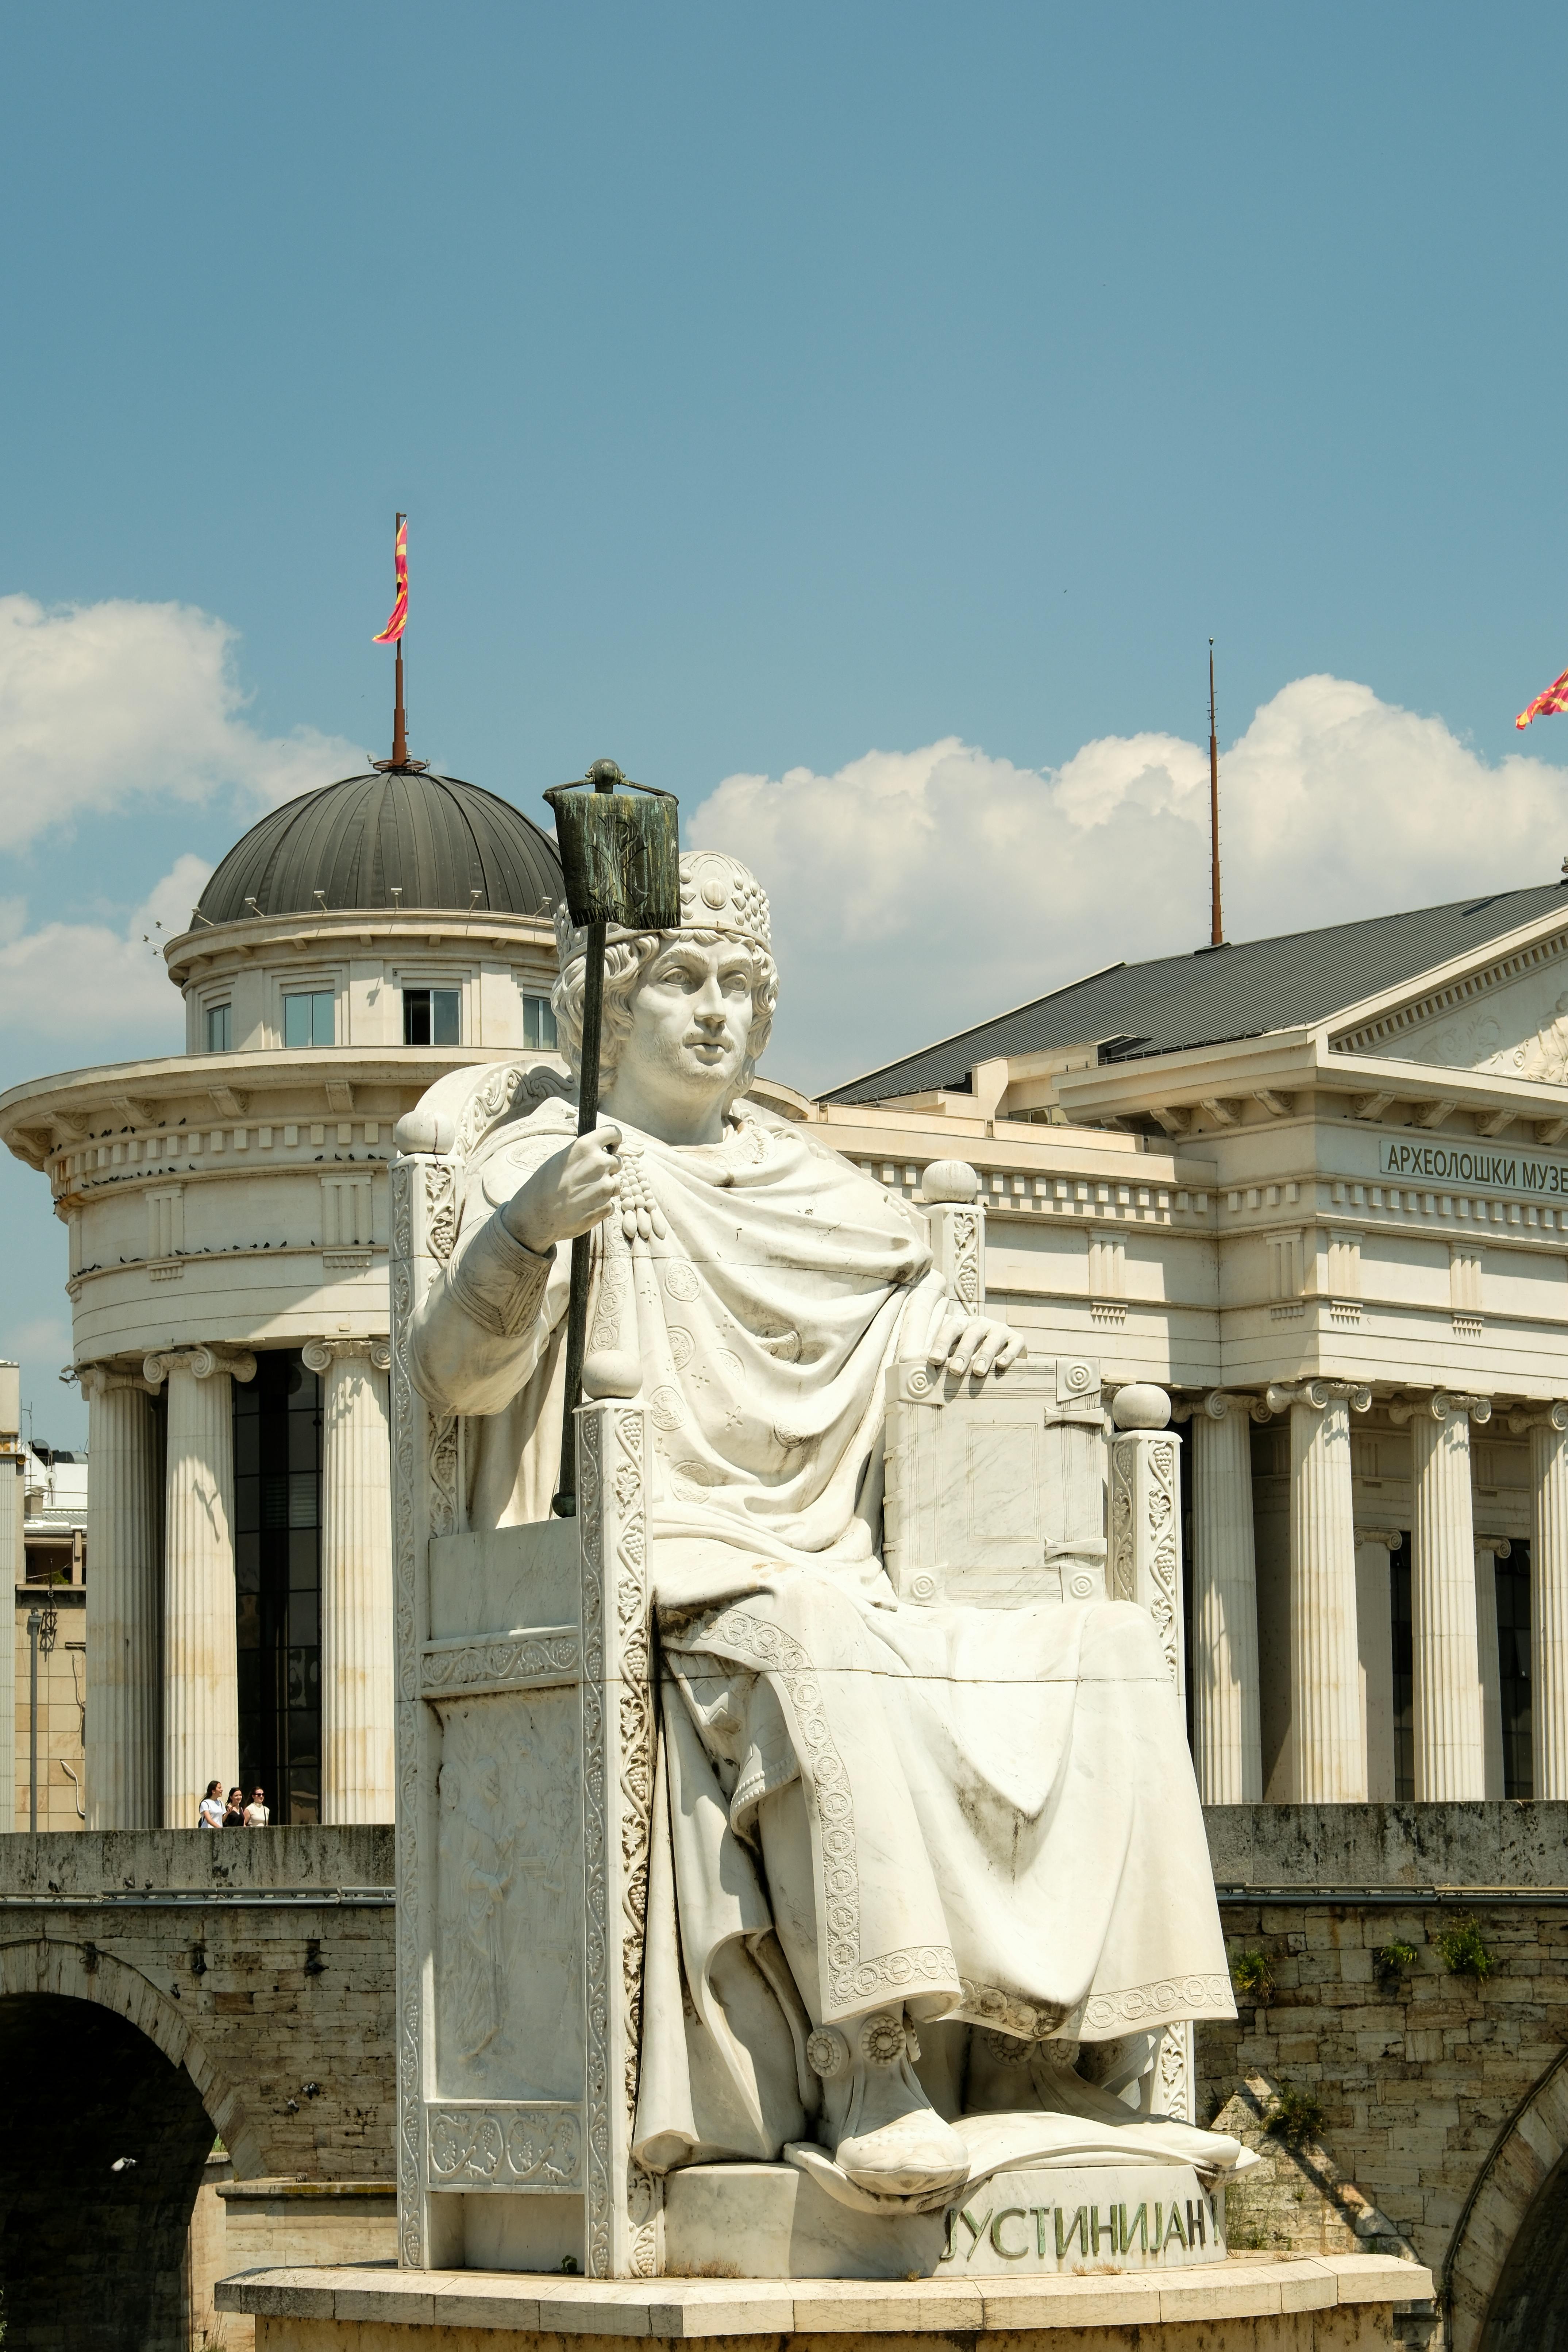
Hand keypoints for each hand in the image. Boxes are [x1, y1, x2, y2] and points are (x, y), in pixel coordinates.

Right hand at [501, 1126, 622, 1255]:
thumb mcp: (560, 1159)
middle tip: (588, 1179)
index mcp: (585, 1146)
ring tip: (582, 1195)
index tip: (613, 1147)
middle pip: (617, 1162)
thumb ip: (583, 1154)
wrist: (535, 1216)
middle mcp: (598, 1163)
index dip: (615, 1140)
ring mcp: (604, 1186)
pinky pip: (610, 1204)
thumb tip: (600, 1152)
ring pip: (615, 1184)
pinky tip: (582, 1209)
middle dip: (607, 1170)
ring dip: (604, 1189)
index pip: (613, 1132)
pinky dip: (600, 1207)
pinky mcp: (605, 1207)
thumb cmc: (543, 1186)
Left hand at [927, 1309, 1024, 1380]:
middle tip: (956, 1371)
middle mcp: (982, 1323)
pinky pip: (1014, 1344)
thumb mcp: (958, 1353)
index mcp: (963, 1324)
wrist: (1006, 1352)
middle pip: (971, 1335)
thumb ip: (944, 1359)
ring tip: (978, 1371)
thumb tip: (921, 1371)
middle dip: (962, 1353)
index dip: (941, 1344)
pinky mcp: (1018, 1339)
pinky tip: (1001, 1364)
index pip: (950, 1330)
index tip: (934, 1360)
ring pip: (992, 1340)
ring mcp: (1000, 1329)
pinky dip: (1008, 1354)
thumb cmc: (973, 1356)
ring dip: (984, 1356)